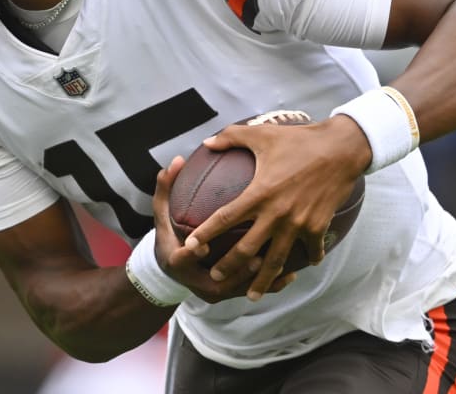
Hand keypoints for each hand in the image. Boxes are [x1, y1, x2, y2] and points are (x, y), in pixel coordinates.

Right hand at [152, 156, 296, 303]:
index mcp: (176, 259)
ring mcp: (212, 292)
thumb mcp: (163, 213)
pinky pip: (250, 290)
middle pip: (218, 281)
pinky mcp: (225, 296)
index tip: (205, 244)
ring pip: (239, 289)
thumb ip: (167, 187)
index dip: (195, 250)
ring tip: (286, 265)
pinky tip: (292, 274)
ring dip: (262, 278)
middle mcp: (195, 281)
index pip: (183, 257)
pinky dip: (272, 285)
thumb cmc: (170, 236)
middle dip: (238, 269)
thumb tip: (176, 160)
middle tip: (257, 255)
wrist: (168, 271)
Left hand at [181, 116, 369, 300]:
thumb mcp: (262, 134)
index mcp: (259, 193)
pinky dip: (306, 260)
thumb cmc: (300, 140)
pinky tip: (299, 269)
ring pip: (276, 260)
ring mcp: (298, 223)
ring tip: (250, 294)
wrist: (342, 149)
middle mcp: (276, 214)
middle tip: (215, 278)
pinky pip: (310, 250)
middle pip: (247, 249)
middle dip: (228, 267)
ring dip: (262, 280)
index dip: (206, 233)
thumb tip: (207, 142)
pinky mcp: (318, 227)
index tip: (191, 245)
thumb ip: (231, 137)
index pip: (225, 217)